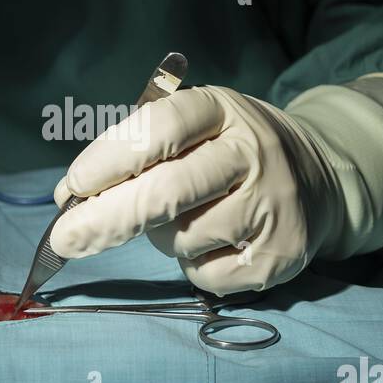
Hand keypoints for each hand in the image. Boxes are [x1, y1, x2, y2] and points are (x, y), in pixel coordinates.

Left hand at [48, 86, 334, 293]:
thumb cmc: (229, 152)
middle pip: (167, 191)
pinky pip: (206, 273)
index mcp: (223, 109)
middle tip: (63, 240)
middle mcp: (254, 151)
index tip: (73, 187)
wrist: (318, 180)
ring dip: (160, 239)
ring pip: (182, 238)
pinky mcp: (281, 254)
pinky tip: (214, 243)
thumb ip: (134, 151)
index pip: (161, 126)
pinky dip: (193, 265)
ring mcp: (272, 204)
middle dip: (106, 219)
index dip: (110, 158)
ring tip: (186, 219)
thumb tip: (69, 196)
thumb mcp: (194, 128)